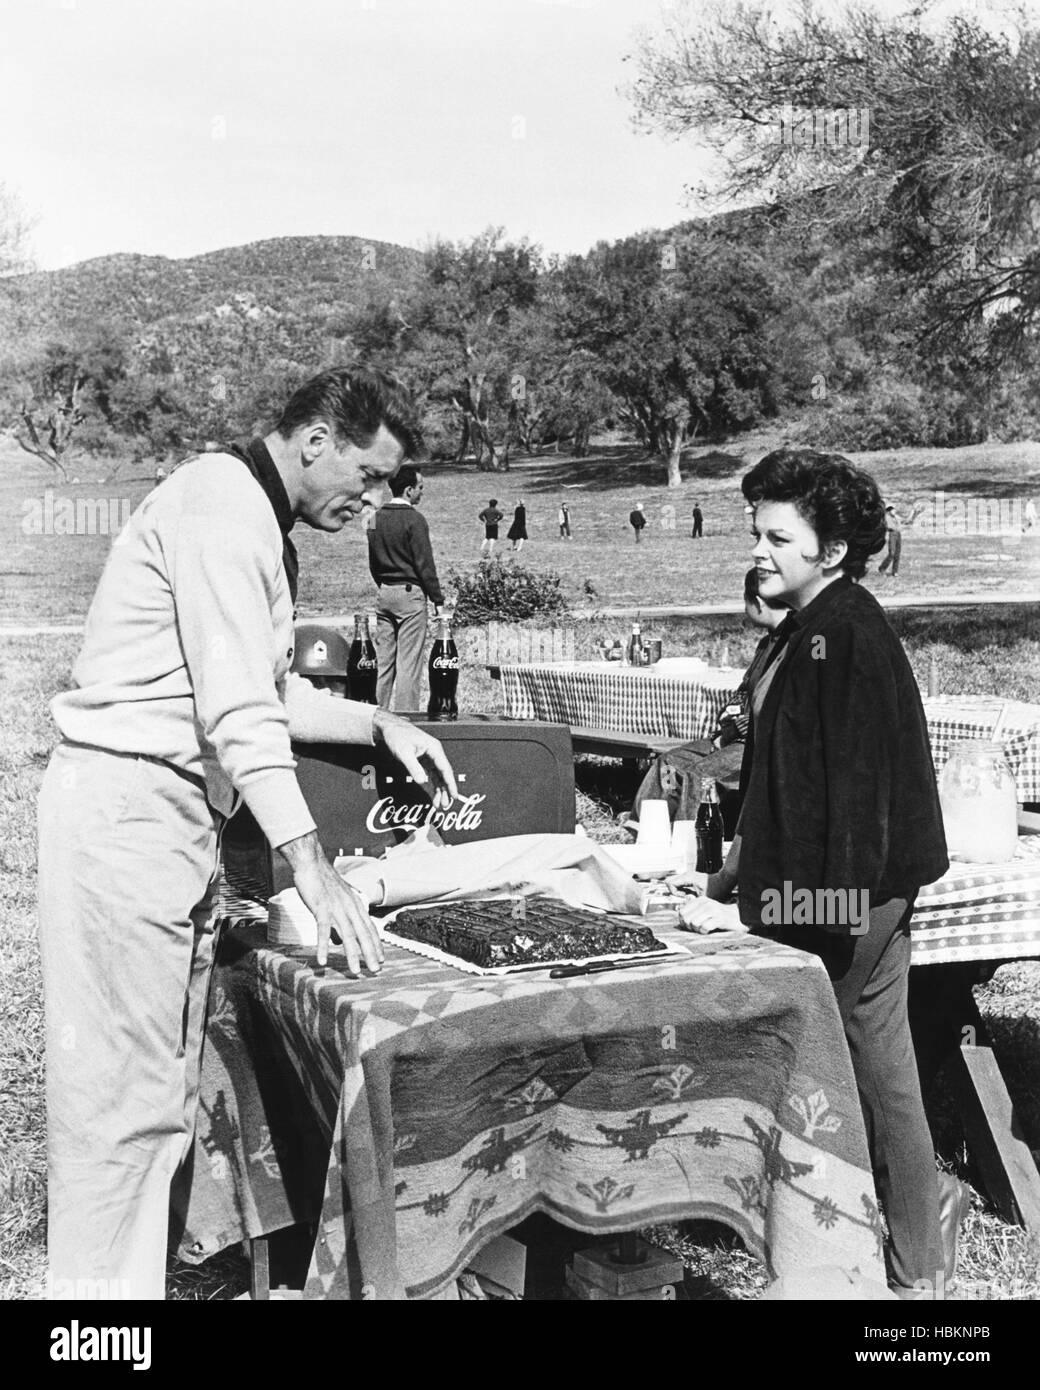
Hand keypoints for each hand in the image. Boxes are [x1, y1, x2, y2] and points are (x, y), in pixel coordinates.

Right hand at [277, 832, 383, 971]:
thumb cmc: (323, 882)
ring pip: (348, 935)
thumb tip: (339, 940)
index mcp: (355, 905)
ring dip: (352, 955)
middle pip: (363, 934)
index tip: (382, 959)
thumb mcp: (338, 900)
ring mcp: (336, 908)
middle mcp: (350, 907)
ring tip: (355, 971)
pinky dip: (323, 946)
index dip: (376, 944)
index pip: (370, 928)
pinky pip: (323, 930)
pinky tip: (323, 960)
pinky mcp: (321, 908)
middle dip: (371, 954)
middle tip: (376, 970)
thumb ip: (341, 919)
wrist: (312, 863)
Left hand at [373, 710, 458, 801]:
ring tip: (438, 803)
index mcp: (434, 748)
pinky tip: (433, 793)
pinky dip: (433, 784)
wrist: (389, 727)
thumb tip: (422, 781)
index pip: (445, 769)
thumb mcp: (404, 752)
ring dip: (439, 789)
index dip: (450, 783)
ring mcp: (430, 756)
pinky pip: (432, 773)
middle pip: (444, 774)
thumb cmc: (397, 735)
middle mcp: (434, 752)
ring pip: (438, 775)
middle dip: (445, 790)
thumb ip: (413, 767)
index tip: (454, 795)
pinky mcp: (424, 759)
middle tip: (444, 805)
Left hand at [677, 896, 747, 934]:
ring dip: (697, 930)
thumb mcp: (705, 911)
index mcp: (700, 900)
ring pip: (694, 923)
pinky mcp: (719, 919)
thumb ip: (693, 912)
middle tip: (698, 929)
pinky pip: (704, 927)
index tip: (691, 926)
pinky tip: (709, 931)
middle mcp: (706, 903)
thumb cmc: (719, 917)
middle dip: (690, 927)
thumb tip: (679, 916)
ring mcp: (713, 910)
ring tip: (704, 929)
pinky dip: (704, 932)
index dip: (683, 922)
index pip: (681, 912)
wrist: (738, 917)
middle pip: (686, 919)